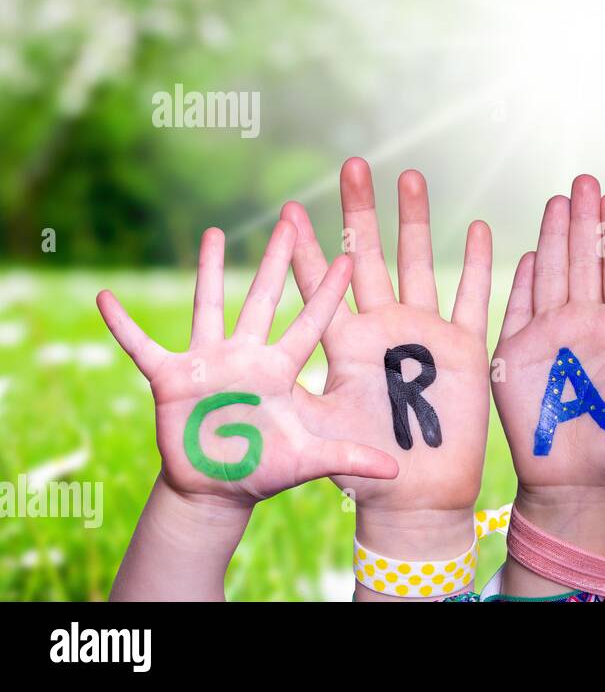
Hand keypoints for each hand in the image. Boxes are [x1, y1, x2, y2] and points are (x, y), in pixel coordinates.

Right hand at [97, 223, 397, 507]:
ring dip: (210, 270)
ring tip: (215, 231)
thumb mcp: (311, 460)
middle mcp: (247, 355)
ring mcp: (208, 362)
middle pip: (264, 298)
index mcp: (281, 370)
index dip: (326, 292)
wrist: (218, 488)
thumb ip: (350, 459)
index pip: (310, 322)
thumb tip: (397, 469)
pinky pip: (142, 346)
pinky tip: (106, 297)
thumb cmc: (266, 469)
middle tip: (290, 217)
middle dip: (276, 259)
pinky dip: (122, 325)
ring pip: (209, 305)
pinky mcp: (170, 378)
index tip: (347, 256)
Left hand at [281, 158, 491, 561]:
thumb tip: (255, 395)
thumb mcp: (324, 440)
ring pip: (420, 264)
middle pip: (371, 258)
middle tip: (351, 165)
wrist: (418, 499)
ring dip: (414, 221)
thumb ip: (299, 409)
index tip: (289, 210)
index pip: (319, 288)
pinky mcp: (464, 350)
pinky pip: (473, 297)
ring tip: (409, 175)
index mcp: (346, 346)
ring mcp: (424, 336)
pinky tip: (476, 227)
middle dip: (361, 211)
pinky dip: (478, 264)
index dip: (305, 250)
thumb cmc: (366, 476)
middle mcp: (383, 331)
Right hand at [493, 175, 604, 491]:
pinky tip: (529, 252)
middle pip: (583, 260)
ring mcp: (550, 334)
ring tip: (559, 199)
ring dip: (555, 237)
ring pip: (552, 274)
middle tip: (587, 180)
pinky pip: (520, 307)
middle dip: (584, 220)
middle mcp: (584, 322)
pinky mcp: (517, 352)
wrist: (575, 476)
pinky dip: (523, 281)